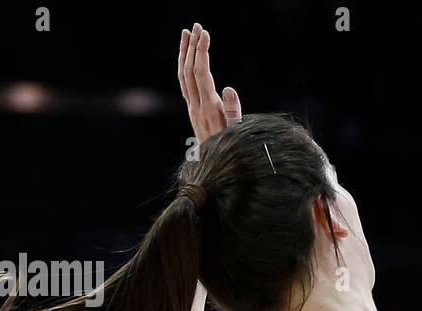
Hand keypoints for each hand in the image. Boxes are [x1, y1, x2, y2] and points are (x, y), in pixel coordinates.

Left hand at [177, 23, 241, 144]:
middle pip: (188, 70)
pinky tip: (189, 59)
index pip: (201, 74)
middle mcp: (196, 107)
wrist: (216, 174)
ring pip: (183, 76)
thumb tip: (229, 88)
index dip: (201, 52)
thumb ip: (233, 112)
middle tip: (197, 26)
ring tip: (187, 34)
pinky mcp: (194, 112)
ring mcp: (193, 109)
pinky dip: (186, 67)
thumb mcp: (238, 135)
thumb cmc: (233, 154)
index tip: (205, 33)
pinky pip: (185, 84)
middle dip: (191, 46)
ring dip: (185, 54)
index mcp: (208, 109)